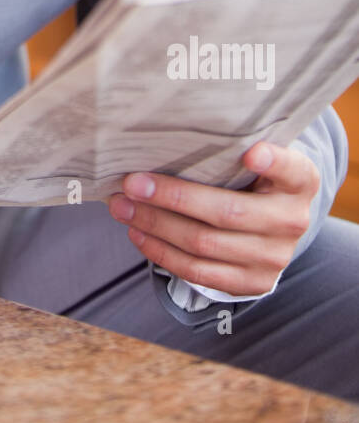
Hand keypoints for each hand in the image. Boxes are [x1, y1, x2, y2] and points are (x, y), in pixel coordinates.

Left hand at [106, 142, 320, 297]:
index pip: (291, 168)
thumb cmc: (251, 178)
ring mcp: (275, 257)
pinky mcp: (254, 283)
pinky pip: (200, 273)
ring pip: (204, 245)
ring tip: (122, 207)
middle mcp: (292, 220)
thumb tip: (162, 139)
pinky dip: (163, 253)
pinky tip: (138, 233)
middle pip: (226, 212)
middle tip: (131, 183)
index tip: (250, 152)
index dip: (272, 162)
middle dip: (172, 198)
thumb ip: (227, 150)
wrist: (274, 224)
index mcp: (299, 181)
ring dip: (155, 226)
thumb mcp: (253, 157)